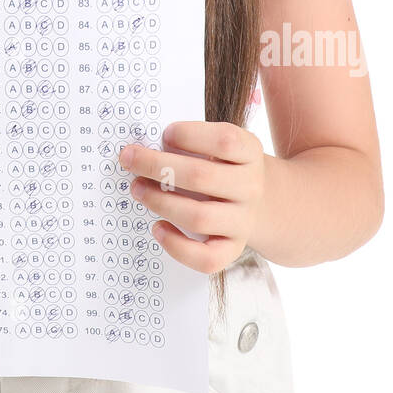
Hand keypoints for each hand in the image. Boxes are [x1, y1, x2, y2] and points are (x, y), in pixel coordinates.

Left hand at [117, 121, 266, 274]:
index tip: (164, 135)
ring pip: (199, 217)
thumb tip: (145, 150)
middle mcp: (250, 187)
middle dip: (157, 166)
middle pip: (202, 177)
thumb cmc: (224, 165)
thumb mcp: (219, 145)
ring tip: (137, 189)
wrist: (263, 200)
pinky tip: (158, 227)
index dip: (189, 135)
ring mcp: (243, 221)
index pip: (224, 141)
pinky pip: (207, 258)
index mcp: (249, 152)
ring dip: (160, 202)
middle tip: (130, 158)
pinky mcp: (233, 248)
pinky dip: (177, 246)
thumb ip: (191, 142)